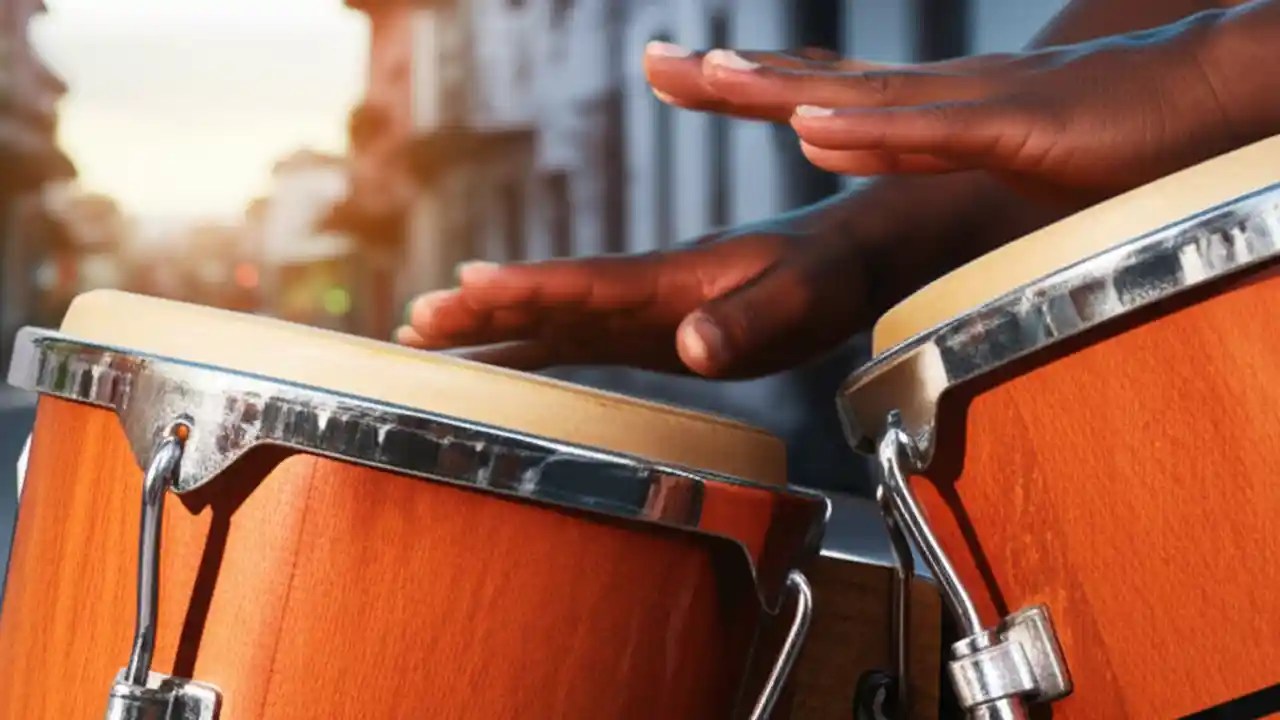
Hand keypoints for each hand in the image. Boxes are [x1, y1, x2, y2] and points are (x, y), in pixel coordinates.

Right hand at [396, 197, 875, 378]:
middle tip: (417, 322)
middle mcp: (642, 292)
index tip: (470, 288)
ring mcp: (639, 312)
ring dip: (490, 327)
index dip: (530, 288)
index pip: (587, 281)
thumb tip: (689, 347)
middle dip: (484, 310)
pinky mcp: (646, 333)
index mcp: (672, 278)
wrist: (841, 259)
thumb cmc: (825, 276)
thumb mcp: (800, 299)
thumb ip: (747, 320)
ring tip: (422, 336)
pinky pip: (574, 340)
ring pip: (550, 318)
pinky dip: (529, 348)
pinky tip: (495, 365)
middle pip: (550, 298)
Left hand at [649, 5, 1272, 204]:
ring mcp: (976, 105)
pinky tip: (810, 127)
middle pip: (816, 80)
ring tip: (706, 75)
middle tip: (653, 63)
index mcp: (929, 109)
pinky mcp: (1021, 128)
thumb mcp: (990, 149)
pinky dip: (869, 131)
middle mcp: (938, 95)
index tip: (684, 72)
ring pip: (860, 97)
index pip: (821, 90)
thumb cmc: (1113, 131)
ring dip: (779, 87)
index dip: (751, 80)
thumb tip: (832, 146)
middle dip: (731, 76)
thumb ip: (914, 148)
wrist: (1211, 93)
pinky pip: (933, 131)